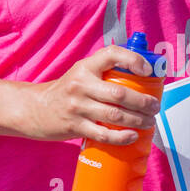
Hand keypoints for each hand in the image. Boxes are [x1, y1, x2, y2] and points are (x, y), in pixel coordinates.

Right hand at [26, 44, 160, 143]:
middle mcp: (81, 84)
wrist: (35, 109)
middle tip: (154, 106)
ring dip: (137, 120)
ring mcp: (77, 107)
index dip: (133, 60)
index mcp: (85, 67)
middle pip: (120, 92)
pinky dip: (122, 136)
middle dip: (143, 102)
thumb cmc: (66, 91)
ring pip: (115, 114)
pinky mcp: (75, 126)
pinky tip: (132, 136)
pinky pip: (104, 134)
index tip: (148, 70)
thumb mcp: (81, 73)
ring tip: (148, 122)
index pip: (112, 54)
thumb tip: (141, 76)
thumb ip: (104, 71)